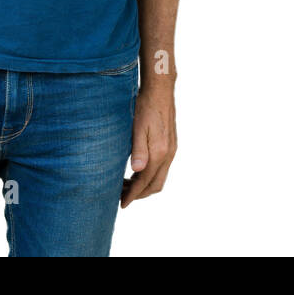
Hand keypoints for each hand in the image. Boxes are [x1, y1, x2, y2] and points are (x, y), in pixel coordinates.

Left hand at [122, 86, 176, 206]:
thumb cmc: (146, 107)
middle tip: (121, 195)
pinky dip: (149, 175)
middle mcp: (168, 153)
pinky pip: (162, 168)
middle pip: (156, 184)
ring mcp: (171, 149)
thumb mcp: (138, 128)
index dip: (133, 194)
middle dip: (139, 194)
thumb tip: (138, 170)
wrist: (160, 91)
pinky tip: (137, 169)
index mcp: (159, 152)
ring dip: (144, 185)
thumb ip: (139, 150)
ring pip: (160, 177)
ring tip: (126, 183)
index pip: (145, 181)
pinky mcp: (171, 145)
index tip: (122, 203)